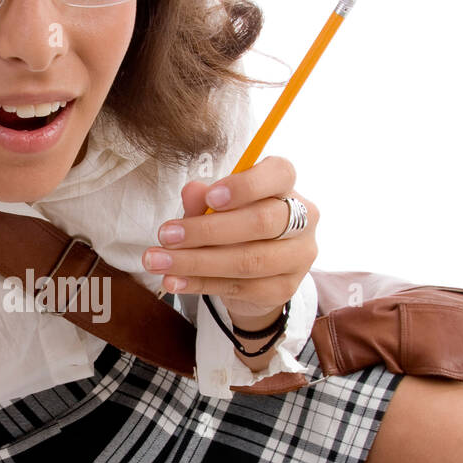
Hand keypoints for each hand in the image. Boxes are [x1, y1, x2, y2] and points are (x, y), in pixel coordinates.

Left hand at [142, 156, 318, 321]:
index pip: (279, 174)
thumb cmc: (236, 229)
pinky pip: (240, 287)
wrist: (255, 276)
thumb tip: (192, 191)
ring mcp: (297, 257)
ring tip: (159, 261)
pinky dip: (201, 284)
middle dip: (208, 230)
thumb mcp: (216, 209)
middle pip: (261, 221)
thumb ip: (204, 200)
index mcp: (286, 188)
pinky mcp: (284, 289)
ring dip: (197, 262)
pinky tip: (174, 280)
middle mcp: (302, 220)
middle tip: (166, 235)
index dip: (246, 185)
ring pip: (248, 260)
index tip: (211, 198)